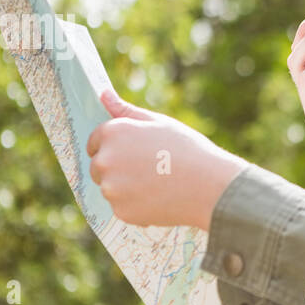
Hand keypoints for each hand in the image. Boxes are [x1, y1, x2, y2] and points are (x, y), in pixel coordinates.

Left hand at [86, 88, 248, 230]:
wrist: (209, 187)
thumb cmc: (187, 150)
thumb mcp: (158, 122)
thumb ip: (126, 111)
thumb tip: (103, 94)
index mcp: (112, 133)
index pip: (95, 141)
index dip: (115, 147)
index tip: (134, 153)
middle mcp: (104, 160)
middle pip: (99, 167)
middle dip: (117, 169)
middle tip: (149, 170)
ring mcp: (111, 188)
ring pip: (111, 189)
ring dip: (127, 189)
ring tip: (157, 185)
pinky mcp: (121, 211)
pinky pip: (122, 208)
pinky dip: (136, 206)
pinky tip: (159, 199)